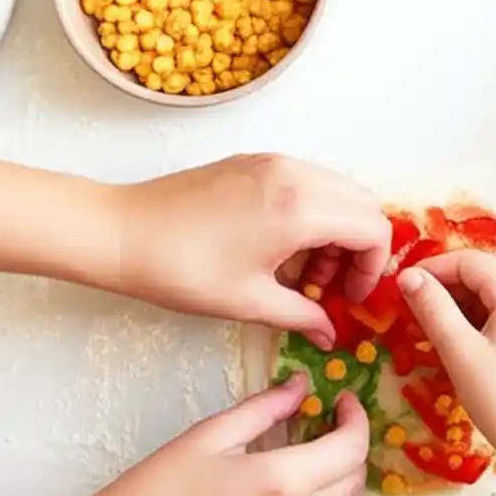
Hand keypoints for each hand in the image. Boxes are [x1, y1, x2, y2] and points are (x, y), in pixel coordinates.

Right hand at [87, 374, 367, 495]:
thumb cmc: (160, 490)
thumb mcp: (212, 434)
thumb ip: (265, 408)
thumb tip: (300, 387)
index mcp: (281, 482)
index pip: (350, 448)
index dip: (355, 418)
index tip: (343, 400)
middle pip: (356, 480)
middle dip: (353, 444)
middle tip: (331, 421)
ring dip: (348, 479)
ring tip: (323, 453)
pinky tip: (305, 489)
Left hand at [110, 154, 390, 349]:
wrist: (121, 233)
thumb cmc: (184, 271)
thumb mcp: (249, 301)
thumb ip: (301, 315)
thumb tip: (329, 333)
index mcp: (300, 207)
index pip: (374, 228)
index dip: (372, 269)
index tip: (347, 299)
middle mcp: (294, 173)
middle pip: (362, 203)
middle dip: (358, 247)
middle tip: (330, 286)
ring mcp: (273, 162)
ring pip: (336, 190)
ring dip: (335, 230)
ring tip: (303, 272)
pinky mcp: (252, 162)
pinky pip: (305, 182)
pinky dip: (310, 213)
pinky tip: (280, 249)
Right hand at [396, 250, 495, 474]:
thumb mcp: (460, 352)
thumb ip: (433, 308)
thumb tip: (408, 276)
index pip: (470, 262)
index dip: (433, 268)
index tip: (402, 286)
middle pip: (485, 277)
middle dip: (446, 289)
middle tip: (411, 311)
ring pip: (495, 298)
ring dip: (461, 308)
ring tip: (430, 332)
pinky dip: (480, 323)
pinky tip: (460, 346)